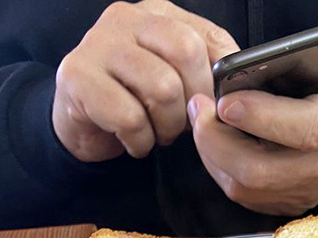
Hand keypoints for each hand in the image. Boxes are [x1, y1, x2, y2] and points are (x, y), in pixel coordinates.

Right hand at [52, 0, 237, 161]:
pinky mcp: (77, 76)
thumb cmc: (134, 101)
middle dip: (194, 103)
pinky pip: (130, 117)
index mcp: (157, 15)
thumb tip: (240, 81)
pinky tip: (135, 142)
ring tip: (157, 133)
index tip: (213, 109)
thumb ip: (207, 70)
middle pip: (186, 52)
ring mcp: (98, 43)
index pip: (206, 38)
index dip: (217, 82)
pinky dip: (141, 141)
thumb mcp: (176, 79)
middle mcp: (126, 19)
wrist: (80, 122)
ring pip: (162, 88)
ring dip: (168, 126)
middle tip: (183, 125)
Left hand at [188, 20, 317, 215]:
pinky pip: (244, 194)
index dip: (261, 118)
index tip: (227, 102)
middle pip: (263, 171)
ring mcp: (309, 188)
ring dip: (214, 154)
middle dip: (220, 141)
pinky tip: (215, 142)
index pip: (304, 130)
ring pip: (247, 186)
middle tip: (200, 108)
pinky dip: (221, 168)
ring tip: (202, 120)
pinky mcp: (290, 201)